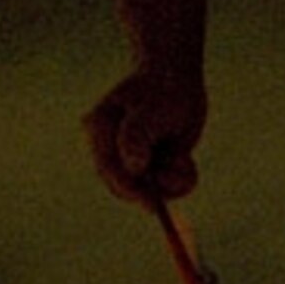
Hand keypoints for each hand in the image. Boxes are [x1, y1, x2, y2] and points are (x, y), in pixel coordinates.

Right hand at [80, 62, 204, 201]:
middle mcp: (109, 146)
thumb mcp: (151, 110)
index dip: (130, 189)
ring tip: (183, 157)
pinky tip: (185, 157)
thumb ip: (137, 137)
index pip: (108, 169)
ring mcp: (128, 157)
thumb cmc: (162, 90)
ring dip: (172, 183)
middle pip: (125, 186)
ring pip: (147, 190)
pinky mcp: (149, 165)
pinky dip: (180, 180)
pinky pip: (163, 187)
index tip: (153, 202)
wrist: (177, 81)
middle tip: (180, 174)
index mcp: (99, 130)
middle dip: (154, 190)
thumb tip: (134, 167)